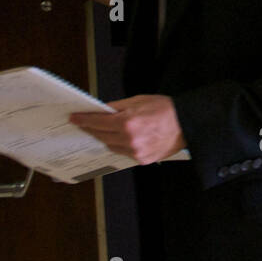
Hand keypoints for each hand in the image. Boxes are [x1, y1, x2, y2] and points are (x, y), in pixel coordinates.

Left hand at [69, 95, 184, 164]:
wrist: (186, 123)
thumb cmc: (166, 109)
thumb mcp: (138, 101)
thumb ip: (117, 107)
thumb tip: (101, 111)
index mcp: (127, 123)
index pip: (97, 123)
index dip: (84, 120)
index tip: (75, 119)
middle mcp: (130, 140)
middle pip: (101, 136)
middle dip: (92, 129)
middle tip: (85, 124)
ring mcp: (136, 152)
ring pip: (111, 146)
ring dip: (106, 138)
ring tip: (104, 131)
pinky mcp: (143, 160)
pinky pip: (124, 153)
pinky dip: (121, 146)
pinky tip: (122, 139)